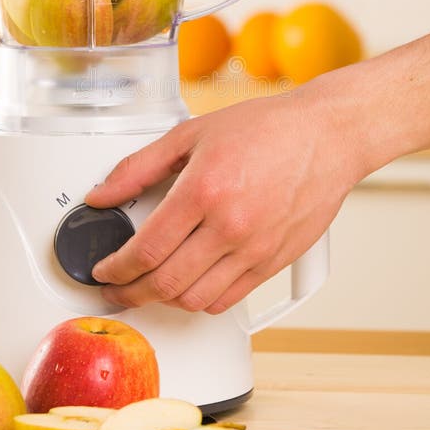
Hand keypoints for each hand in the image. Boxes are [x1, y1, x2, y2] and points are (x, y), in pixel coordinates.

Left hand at [86, 81, 362, 313]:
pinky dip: (201, 300)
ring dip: (164, 301)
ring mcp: (255, 248)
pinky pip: (228, 299)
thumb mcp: (191, 133)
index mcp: (204, 191)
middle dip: (131, 292)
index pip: (146, 251)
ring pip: (195, 300)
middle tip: (117, 287)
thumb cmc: (268, 128)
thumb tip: (102, 195)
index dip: (115, 269)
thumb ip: (139, 167)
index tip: (104, 270)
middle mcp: (230, 225)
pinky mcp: (274, 262)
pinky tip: (191, 285)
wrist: (327, 136)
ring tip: (151, 286)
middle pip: (166, 284)